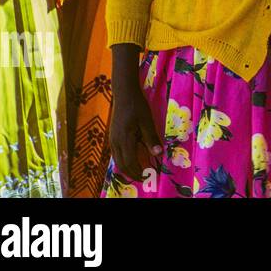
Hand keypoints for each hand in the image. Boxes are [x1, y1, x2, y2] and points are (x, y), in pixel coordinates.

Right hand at [108, 50, 161, 177]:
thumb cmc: (137, 105)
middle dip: (132, 173)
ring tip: (139, 170)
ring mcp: (112, 139)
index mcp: (124, 139)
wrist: (124, 93)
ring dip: (127, 167)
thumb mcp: (147, 121)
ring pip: (117, 160)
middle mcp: (115, 142)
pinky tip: (132, 158)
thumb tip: (158, 153)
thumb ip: (151, 138)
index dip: (138, 172)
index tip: (148, 177)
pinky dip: (124, 160)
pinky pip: (116, 153)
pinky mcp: (112, 136)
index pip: (130, 162)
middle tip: (144, 177)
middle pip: (122, 164)